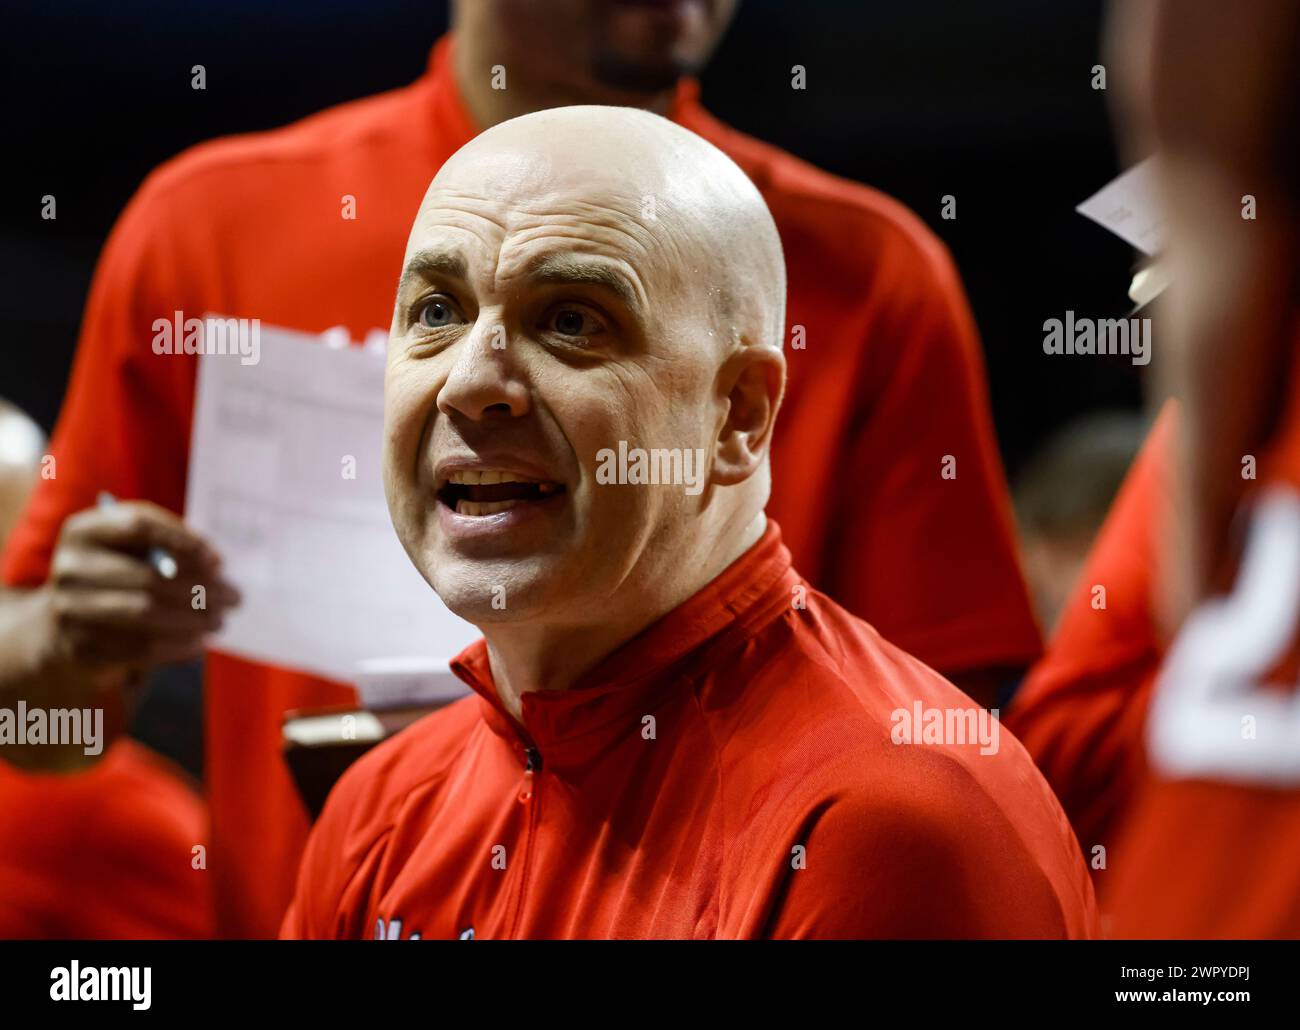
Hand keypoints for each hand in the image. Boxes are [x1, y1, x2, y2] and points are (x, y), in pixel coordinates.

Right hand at [36, 499, 240, 671]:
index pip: (139, 526)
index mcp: (84, 531)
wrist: (68, 618)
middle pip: (149, 576)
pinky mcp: (79, 647)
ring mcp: (69, 609)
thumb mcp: (133, 547)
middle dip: (202, 589)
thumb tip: (215, 564)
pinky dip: (177, 646)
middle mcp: (70, 567)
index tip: (219, 560)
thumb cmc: (118, 572)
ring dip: (194, 619)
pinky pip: (138, 648)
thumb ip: (170, 544)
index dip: (183, 540)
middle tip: (235, 598)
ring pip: (146, 613)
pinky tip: (199, 643)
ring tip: (220, 621)